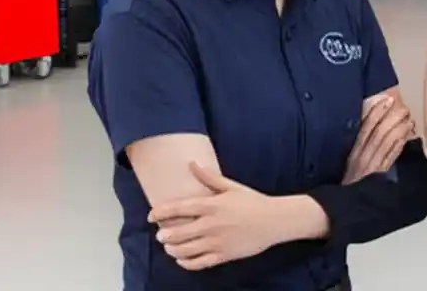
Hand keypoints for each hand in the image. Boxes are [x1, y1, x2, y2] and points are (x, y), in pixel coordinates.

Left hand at [149, 162, 287, 270]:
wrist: (275, 221)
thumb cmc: (253, 202)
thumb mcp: (231, 187)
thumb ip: (209, 177)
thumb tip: (192, 163)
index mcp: (212, 205)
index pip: (179, 209)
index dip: (161, 212)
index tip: (151, 216)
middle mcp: (211, 225)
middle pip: (178, 233)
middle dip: (164, 235)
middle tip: (160, 235)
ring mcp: (217, 242)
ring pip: (186, 250)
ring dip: (173, 250)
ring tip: (169, 247)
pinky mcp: (224, 255)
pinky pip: (199, 263)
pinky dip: (186, 263)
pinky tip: (182, 260)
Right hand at [342, 94, 414, 183]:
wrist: (345, 205)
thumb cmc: (349, 185)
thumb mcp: (350, 164)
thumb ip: (359, 149)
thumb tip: (371, 132)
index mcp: (354, 151)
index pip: (365, 127)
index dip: (377, 112)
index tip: (387, 100)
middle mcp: (362, 156)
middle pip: (378, 131)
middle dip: (392, 117)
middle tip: (403, 108)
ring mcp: (372, 165)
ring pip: (386, 141)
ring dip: (399, 128)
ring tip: (409, 120)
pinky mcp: (380, 174)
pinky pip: (390, 156)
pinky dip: (399, 144)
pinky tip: (407, 136)